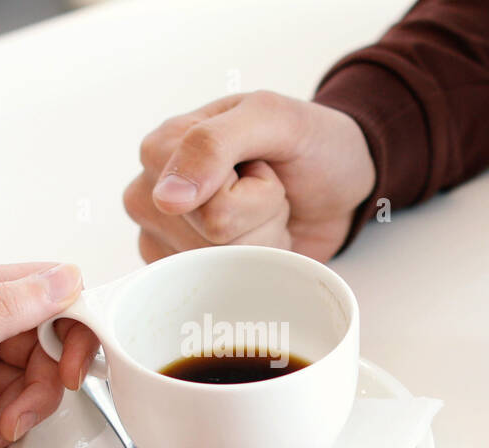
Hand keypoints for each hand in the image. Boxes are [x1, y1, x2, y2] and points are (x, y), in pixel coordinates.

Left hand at [0, 263, 91, 447]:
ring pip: (26, 384)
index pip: (48, 292)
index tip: (71, 371)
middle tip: (15, 417)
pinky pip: (2, 412)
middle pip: (43, 345)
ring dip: (14, 418)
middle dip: (40, 388)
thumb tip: (64, 278)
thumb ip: (7, 310)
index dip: (72, 330)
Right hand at [124, 90, 374, 262]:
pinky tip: (256, 237)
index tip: (258, 164)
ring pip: (219, 266)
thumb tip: (166, 199)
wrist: (337, 184)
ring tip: (264, 211)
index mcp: (161, 149)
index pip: (202, 202)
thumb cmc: (308, 144)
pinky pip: (221, 286)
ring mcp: (166, 238)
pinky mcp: (186, 271)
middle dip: (260, 217)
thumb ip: (214, 144)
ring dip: (262, 239)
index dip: (251, 190)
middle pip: (212, 238)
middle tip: (267, 189)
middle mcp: (151, 195)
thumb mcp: (273, 119)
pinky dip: (256, 264)